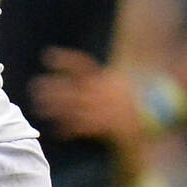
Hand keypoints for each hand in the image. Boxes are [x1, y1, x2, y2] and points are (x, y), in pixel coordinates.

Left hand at [30, 48, 146, 150]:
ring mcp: (103, 110)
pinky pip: (82, 127)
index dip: (65, 61)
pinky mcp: (105, 126)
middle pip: (73, 88)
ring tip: (39, 107)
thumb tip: (87, 77)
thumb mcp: (122, 86)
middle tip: (34, 86)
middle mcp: (102, 93)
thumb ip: (105, 82)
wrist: (151, 120)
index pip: (82, 66)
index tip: (47, 56)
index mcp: (106, 80)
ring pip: (74, 108)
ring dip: (56, 108)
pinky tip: (56, 130)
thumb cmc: (133, 104)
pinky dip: (68, 128)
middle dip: (54, 88)